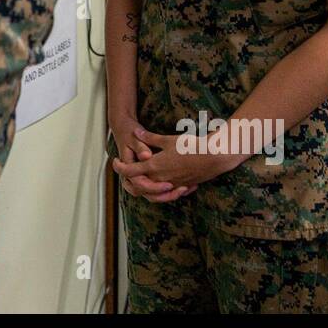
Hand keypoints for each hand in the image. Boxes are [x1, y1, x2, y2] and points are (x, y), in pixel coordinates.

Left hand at [112, 127, 245, 189]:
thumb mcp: (168, 140)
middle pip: (137, 187)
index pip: (130, 171)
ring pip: (151, 194)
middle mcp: (160, 179)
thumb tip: (137, 133)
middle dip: (128, 182)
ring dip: (143, 189)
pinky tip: (160, 184)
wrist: (213, 157)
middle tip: (125, 173)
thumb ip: (150, 138)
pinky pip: (166, 194)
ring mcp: (171, 185)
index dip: (119, 167)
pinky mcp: (181, 187)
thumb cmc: (191, 146)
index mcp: (154, 167)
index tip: (114, 162)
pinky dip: (159, 192)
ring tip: (139, 181)